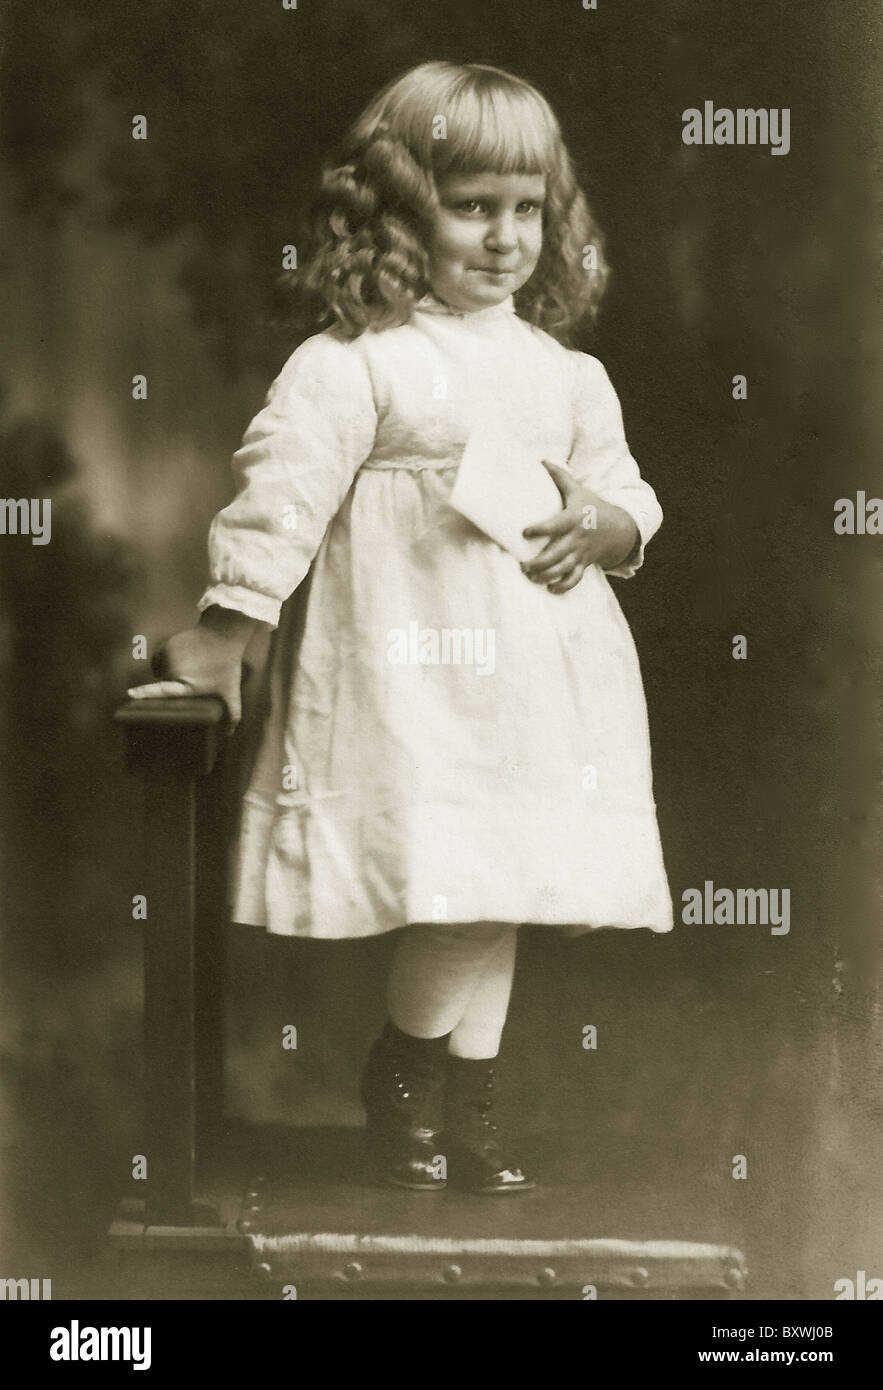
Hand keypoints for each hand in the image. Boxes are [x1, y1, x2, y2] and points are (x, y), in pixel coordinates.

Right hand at [127, 607, 262, 727]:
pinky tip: (180, 660)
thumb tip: (229, 733)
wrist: (223, 634)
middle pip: (164, 685)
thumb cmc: (228, 666)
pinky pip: (159, 659)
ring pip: (161, 671)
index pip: (161, 691)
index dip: (144, 694)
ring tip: (189, 669)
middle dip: (174, 686)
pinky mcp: (166, 645)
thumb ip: (233, 713)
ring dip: (169, 674)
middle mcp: (174, 670)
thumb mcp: (232, 690)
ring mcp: (168, 655)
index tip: (129, 694)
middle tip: (194, 680)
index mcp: (186, 684)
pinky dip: (165, 662)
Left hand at [521, 461, 638, 593]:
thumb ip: (560, 477)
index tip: (524, 531)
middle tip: (523, 565)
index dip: (540, 529)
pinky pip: (574, 580)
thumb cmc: (592, 507)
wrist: (618, 527)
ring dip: (546, 576)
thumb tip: (542, 460)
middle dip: (539, 563)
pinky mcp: (584, 564)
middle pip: (557, 554)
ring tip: (530, 576)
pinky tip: (549, 588)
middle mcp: (576, 539)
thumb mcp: (578, 490)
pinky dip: (563, 587)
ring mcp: (581, 554)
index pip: (555, 525)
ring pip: (563, 570)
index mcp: (573, 519)